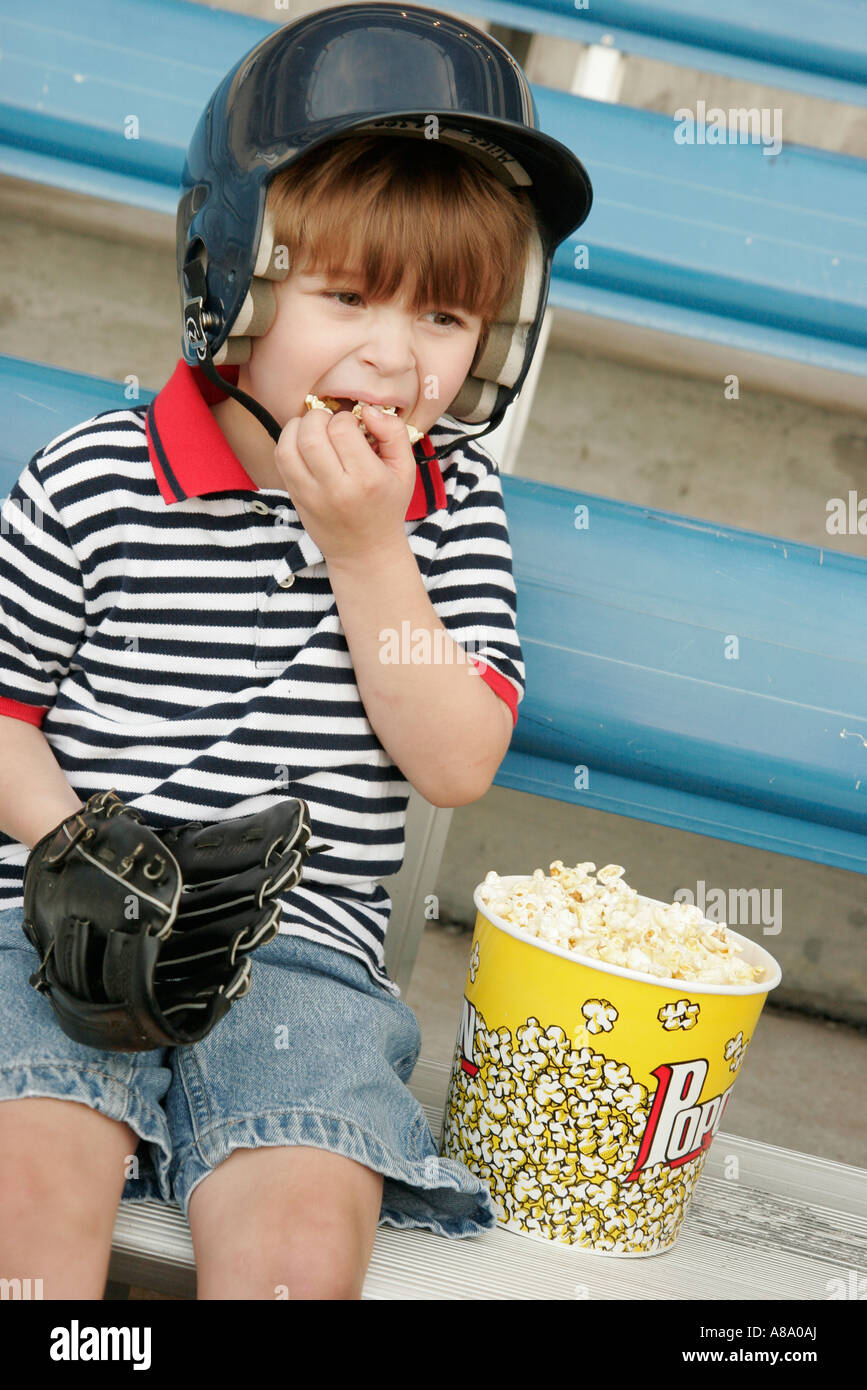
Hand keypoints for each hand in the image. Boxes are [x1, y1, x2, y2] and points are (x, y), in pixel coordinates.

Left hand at [273, 403, 416, 565]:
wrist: (365, 550)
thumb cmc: (387, 505)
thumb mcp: (405, 469)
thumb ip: (394, 432)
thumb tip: (367, 410)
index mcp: (367, 480)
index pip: (342, 430)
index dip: (345, 417)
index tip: (353, 426)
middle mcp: (336, 488)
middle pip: (311, 435)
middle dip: (318, 417)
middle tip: (330, 423)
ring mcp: (311, 495)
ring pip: (288, 446)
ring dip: (298, 427)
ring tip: (314, 429)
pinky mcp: (296, 497)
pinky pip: (281, 459)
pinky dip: (288, 441)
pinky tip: (303, 443)